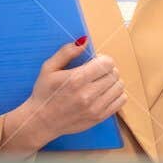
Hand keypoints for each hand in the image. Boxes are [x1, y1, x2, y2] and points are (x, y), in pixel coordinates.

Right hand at [4, 37, 125, 151]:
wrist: (41, 121)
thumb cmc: (44, 93)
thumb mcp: (49, 68)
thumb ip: (67, 52)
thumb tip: (84, 41)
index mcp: (76, 79)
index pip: (107, 63)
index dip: (103, 59)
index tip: (95, 62)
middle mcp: (87, 94)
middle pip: (114, 74)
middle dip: (108, 69)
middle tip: (97, 72)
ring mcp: (95, 108)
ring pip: (119, 87)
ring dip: (113, 82)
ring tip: (101, 83)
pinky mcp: (99, 118)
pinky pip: (121, 101)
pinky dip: (117, 94)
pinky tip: (105, 93)